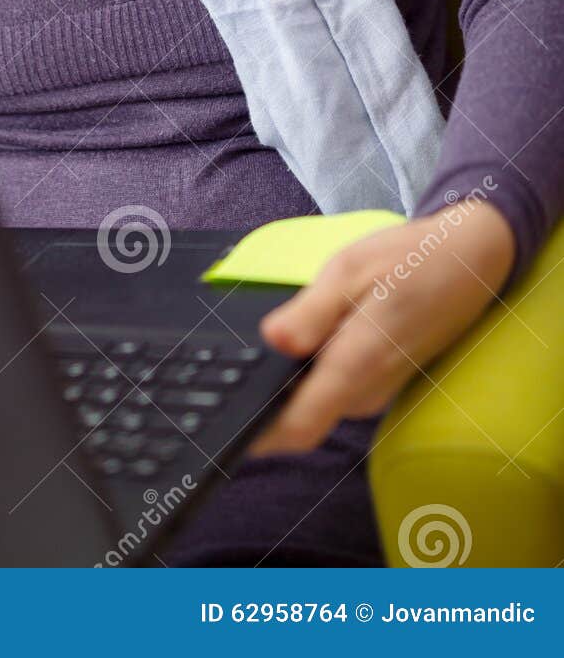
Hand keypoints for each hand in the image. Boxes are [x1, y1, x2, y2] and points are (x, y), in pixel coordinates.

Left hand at [247, 198, 516, 456]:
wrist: (469, 259)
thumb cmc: (410, 259)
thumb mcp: (350, 270)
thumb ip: (310, 312)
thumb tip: (271, 339)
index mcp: (356, 364)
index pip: (299, 427)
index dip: (258, 434)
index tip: (224, 421)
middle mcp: (367, 390)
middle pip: (301, 417)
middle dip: (266, 400)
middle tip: (226, 368)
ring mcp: (377, 389)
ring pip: (318, 402)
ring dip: (289, 384)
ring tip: (260, 347)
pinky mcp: (380, 380)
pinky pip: (336, 388)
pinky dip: (313, 372)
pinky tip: (303, 339)